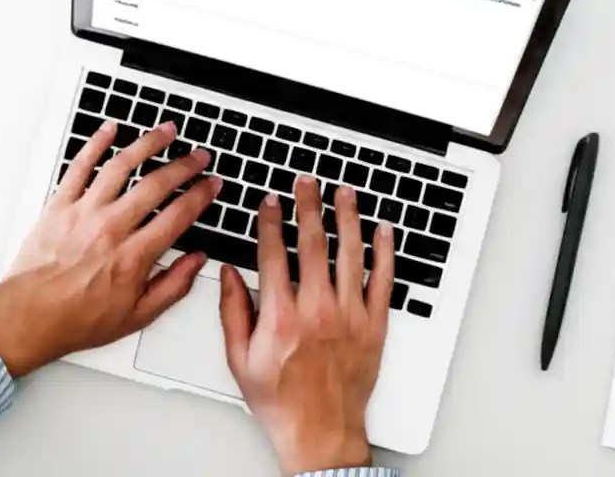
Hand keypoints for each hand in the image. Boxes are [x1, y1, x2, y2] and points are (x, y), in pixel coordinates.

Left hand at [0, 120, 219, 376]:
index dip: (201, 196)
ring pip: (121, 166)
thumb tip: (196, 262)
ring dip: (147, 144)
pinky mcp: (59, 206)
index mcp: (133, 256)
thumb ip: (173, 286)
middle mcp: (111, 229)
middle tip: (199, 156)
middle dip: (184, 165)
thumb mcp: (137, 316)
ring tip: (165, 132)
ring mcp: (84, 213)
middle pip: (156, 184)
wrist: (27, 319)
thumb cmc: (76, 320)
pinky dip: (95, 144)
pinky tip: (110, 130)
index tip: (212, 185)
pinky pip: (79, 167)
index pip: (178, 215)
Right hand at [219, 176, 394, 473]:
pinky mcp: (373, 326)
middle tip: (308, 183)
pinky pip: (383, 281)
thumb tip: (229, 275)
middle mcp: (317, 310)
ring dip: (347, 218)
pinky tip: (383, 231)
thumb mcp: (239, 359)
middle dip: (309, 207)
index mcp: (280, 316)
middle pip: (314, 244)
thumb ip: (233, 312)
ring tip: (344, 193)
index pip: (275, 253)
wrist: (319, 431)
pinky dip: (384, 253)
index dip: (272, 221)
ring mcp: (349, 316)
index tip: (272, 201)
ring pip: (351, 254)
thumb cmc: (280, 400)